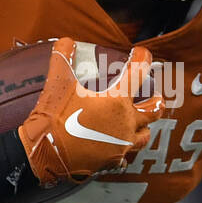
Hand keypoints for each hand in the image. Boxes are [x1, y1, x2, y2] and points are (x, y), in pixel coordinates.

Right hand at [17, 37, 163, 184]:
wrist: (45, 154)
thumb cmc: (54, 118)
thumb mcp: (57, 83)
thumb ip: (63, 58)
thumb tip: (65, 42)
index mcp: (117, 100)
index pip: (139, 72)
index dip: (143, 57)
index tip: (141, 53)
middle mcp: (126, 123)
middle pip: (155, 110)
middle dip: (156, 101)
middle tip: (153, 95)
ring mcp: (121, 144)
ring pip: (144, 136)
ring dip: (143, 126)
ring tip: (138, 122)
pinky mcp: (112, 161)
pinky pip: (126, 155)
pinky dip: (124, 147)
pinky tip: (116, 144)